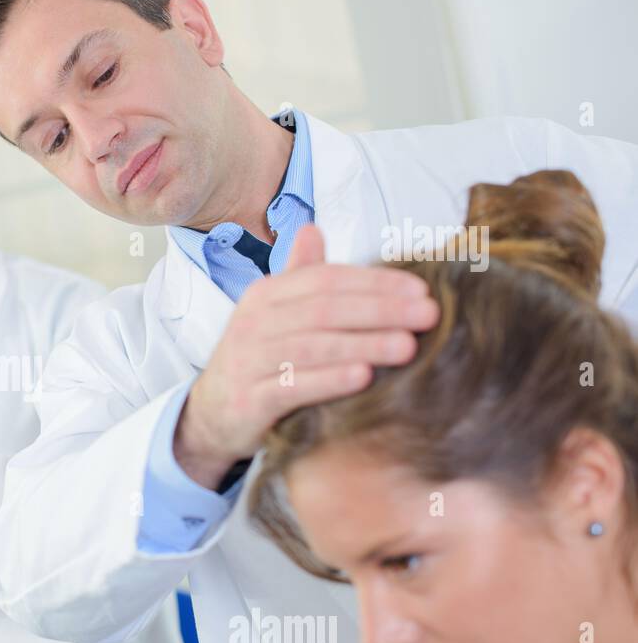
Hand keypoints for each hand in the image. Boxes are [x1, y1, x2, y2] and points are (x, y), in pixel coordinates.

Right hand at [173, 224, 439, 487]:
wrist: (213, 414)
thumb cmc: (257, 360)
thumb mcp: (272, 313)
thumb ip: (297, 275)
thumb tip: (313, 228)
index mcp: (265, 295)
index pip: (326, 280)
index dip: (374, 283)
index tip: (420, 291)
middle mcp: (253, 323)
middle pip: (324, 309)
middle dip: (381, 310)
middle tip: (428, 316)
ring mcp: (248, 361)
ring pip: (313, 346)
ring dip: (364, 344)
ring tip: (407, 347)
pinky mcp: (249, 399)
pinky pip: (293, 386)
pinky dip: (329, 380)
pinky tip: (364, 378)